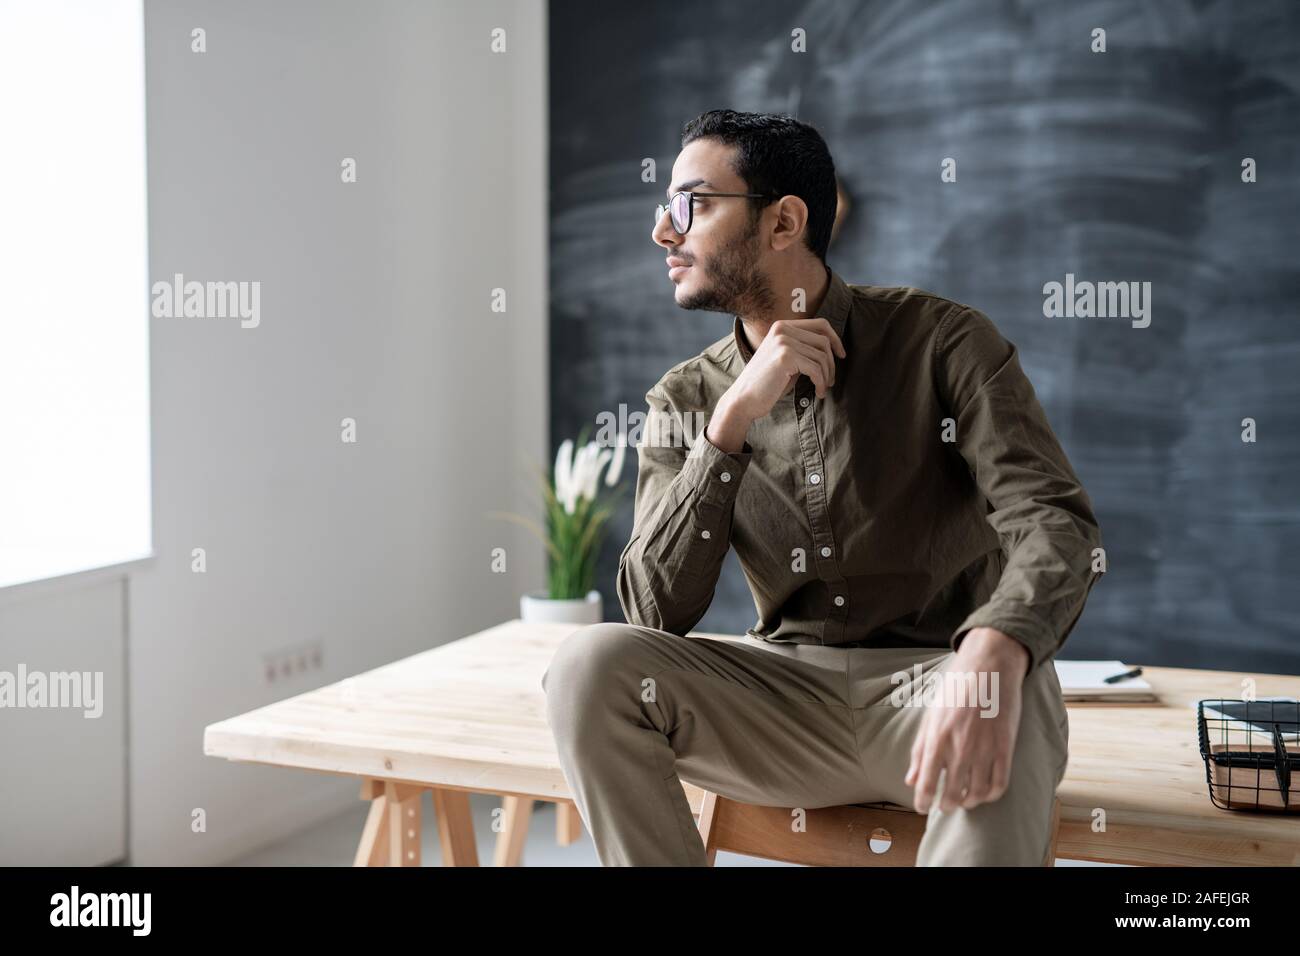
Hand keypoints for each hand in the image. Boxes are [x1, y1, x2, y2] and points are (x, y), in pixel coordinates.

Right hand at [727, 317, 845, 422]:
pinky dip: (821, 383)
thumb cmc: (767, 383)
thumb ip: (803, 348)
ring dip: (827, 376)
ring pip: (822, 356)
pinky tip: (818, 393)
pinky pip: (816, 369)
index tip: (841, 355)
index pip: (820, 324)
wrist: (744, 399)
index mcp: (782, 326)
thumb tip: (832, 348)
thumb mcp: (786, 359)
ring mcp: (783, 341)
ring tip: (822, 388)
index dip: (835, 339)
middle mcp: (782, 329)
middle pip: (823, 341)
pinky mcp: (785, 357)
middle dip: (831, 363)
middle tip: (830, 380)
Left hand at [903, 627, 1029, 813]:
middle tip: (945, 805)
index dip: (923, 802)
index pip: (927, 784)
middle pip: (952, 795)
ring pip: (977, 794)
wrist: (989, 667)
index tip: (923, 807)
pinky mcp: (1005, 748)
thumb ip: (920, 750)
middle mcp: (960, 748)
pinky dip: (991, 795)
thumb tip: (911, 780)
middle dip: (947, 805)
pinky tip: (984, 793)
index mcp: (937, 739)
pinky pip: (999, 784)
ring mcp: (985, 750)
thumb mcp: (931, 716)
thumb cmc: (955, 689)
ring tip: (964, 799)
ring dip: (969, 802)